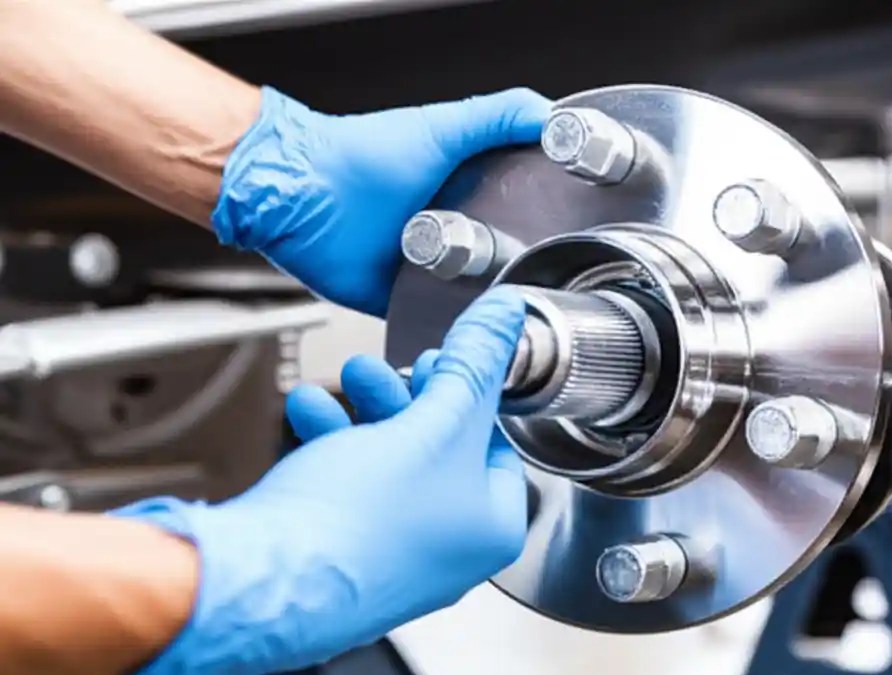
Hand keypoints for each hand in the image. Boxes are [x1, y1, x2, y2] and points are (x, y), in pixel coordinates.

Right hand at [107, 288, 527, 674]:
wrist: (263, 581)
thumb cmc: (359, 520)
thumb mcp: (436, 421)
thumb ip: (476, 364)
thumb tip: (507, 316)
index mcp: (491, 529)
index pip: (499, 445)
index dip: (470, 394)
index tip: (446, 361)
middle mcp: (447, 554)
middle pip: (439, 452)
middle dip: (404, 396)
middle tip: (386, 366)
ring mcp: (390, 562)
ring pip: (386, 466)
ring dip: (362, 410)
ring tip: (342, 378)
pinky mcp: (337, 560)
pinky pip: (344, 491)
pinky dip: (329, 446)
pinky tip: (307, 412)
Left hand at [212, 87, 550, 315]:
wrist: (301, 195)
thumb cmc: (360, 156)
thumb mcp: (446, 126)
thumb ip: (502, 117)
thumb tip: (556, 118)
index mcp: (473, 191)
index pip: (530, 210)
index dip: (555, 222)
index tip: (577, 233)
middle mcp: (457, 233)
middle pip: (512, 261)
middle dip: (526, 274)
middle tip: (541, 280)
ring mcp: (432, 271)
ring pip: (480, 298)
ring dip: (491, 305)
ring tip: (505, 307)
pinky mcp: (405, 302)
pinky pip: (438, 324)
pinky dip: (451, 328)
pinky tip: (468, 327)